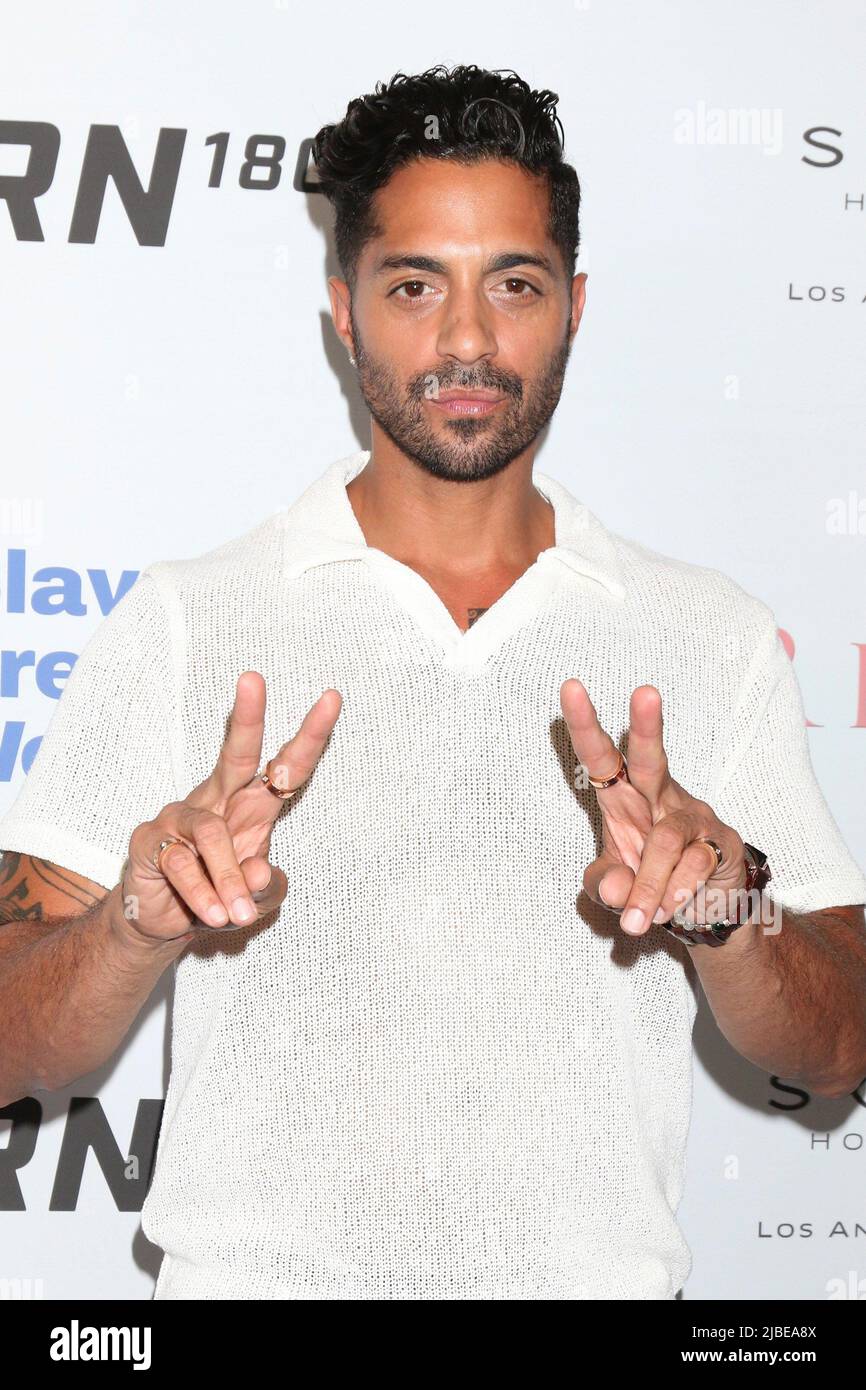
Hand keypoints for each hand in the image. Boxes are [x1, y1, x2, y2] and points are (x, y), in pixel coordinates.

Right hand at [115, 672, 341, 945]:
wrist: (163, 924)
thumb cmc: (218, 896)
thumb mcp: (257, 900)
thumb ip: (267, 888)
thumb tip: (259, 872)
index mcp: (253, 806)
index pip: (284, 766)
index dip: (310, 736)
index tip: (331, 698)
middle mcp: (218, 799)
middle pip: (235, 752)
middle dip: (248, 716)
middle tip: (253, 678)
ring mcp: (180, 816)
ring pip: (212, 835)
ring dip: (228, 880)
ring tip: (237, 916)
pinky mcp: (150, 840)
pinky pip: (181, 864)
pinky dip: (202, 896)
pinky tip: (212, 917)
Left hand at [559, 678, 747, 935]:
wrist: (703, 910)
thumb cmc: (650, 880)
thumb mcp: (614, 888)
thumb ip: (604, 885)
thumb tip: (612, 890)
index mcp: (623, 798)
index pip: (601, 757)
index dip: (585, 725)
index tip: (569, 688)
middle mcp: (657, 797)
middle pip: (651, 757)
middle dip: (646, 726)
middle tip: (645, 691)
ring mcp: (693, 817)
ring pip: (666, 837)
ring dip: (650, 884)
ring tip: (639, 920)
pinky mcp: (722, 842)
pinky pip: (695, 864)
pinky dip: (676, 892)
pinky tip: (672, 910)